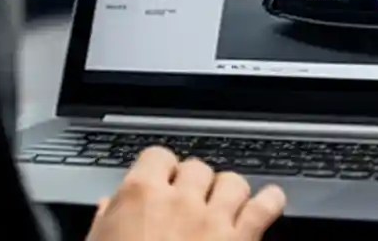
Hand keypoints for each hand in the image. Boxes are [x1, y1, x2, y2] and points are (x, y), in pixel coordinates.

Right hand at [86, 147, 286, 240]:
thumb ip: (106, 221)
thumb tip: (109, 206)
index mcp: (140, 196)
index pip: (158, 156)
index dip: (163, 169)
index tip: (163, 180)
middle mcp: (179, 200)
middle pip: (197, 168)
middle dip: (197, 183)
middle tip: (193, 200)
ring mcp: (212, 220)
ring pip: (232, 181)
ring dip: (230, 191)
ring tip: (227, 204)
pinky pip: (264, 208)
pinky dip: (271, 201)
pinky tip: (271, 201)